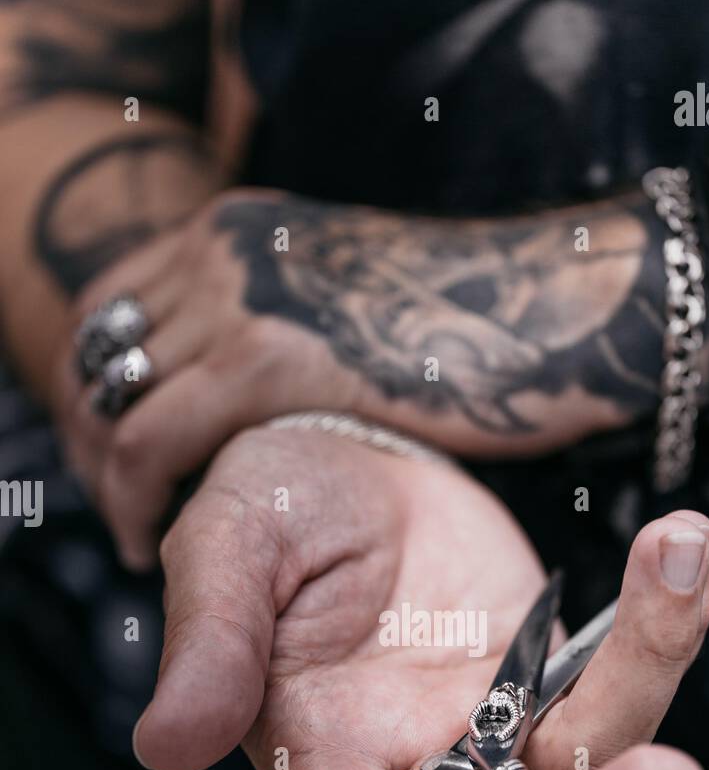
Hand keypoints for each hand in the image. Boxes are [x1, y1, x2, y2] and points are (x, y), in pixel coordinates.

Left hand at [56, 183, 668, 568]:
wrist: (551, 304)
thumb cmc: (476, 324)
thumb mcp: (348, 298)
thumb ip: (283, 318)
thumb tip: (242, 375)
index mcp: (239, 229)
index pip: (114, 307)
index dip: (102, 389)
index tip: (120, 455)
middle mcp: (223, 251)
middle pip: (98, 352)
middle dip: (96, 438)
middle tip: (124, 505)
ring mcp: (239, 299)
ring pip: (111, 403)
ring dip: (109, 476)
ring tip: (136, 530)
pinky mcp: (263, 360)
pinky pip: (149, 442)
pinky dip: (134, 498)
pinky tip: (154, 540)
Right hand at [134, 424, 708, 769]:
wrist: (339, 459)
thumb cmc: (266, 511)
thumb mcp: (224, 553)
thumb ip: (208, 643)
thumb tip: (165, 746)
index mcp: (326, 767)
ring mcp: (494, 725)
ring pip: (589, 762)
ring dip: (651, 686)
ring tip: (678, 561)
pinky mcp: (547, 671)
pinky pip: (616, 676)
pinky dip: (657, 622)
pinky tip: (679, 546)